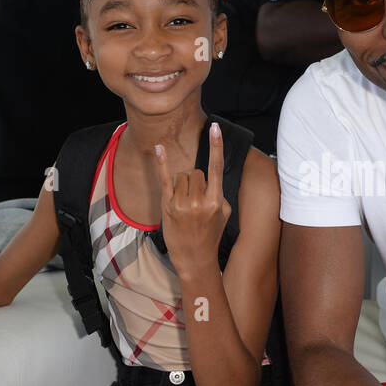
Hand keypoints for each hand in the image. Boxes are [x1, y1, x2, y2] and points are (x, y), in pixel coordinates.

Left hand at [154, 122, 230, 278]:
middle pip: (195, 172)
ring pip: (181, 176)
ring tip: (185, 205)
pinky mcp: (167, 207)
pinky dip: (162, 162)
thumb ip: (219, 193)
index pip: (216, 167)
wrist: (195, 259)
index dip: (216, 145)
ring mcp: (182, 204)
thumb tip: (209, 178)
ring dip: (182, 185)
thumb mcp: (225, 214)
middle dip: (195, 181)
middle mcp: (199, 201)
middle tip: (195, 200)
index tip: (215, 127)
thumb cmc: (211, 234)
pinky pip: (165, 179)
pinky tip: (160, 148)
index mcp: (216, 201)